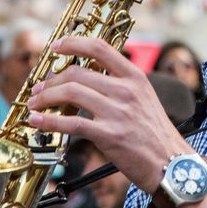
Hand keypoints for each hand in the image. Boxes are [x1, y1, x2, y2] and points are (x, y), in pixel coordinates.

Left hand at [27, 36, 190, 192]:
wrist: (171, 164)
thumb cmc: (154, 133)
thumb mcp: (144, 98)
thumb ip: (119, 84)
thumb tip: (84, 78)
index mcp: (135, 77)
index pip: (100, 48)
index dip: (74, 43)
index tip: (56, 46)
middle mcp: (126, 90)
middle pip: (78, 72)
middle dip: (52, 79)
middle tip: (39, 88)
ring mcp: (117, 112)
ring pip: (71, 93)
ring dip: (46, 97)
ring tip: (35, 104)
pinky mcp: (109, 135)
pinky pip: (71, 124)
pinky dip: (48, 122)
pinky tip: (37, 122)